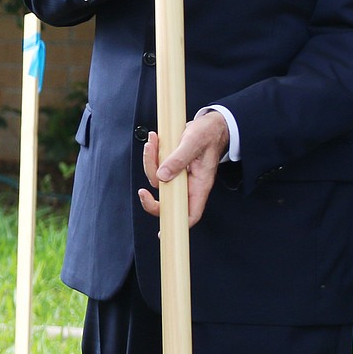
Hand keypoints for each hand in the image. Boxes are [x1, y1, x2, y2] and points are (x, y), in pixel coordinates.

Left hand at [138, 111, 228, 226]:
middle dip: (151, 197)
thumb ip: (179, 159)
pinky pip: (156, 165)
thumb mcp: (194, 142)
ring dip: (150, 161)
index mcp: (200, 185)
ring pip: (157, 179)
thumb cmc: (208, 133)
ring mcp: (179, 175)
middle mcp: (188, 184)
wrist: (210, 123)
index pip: (191, 213)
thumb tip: (162, 176)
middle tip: (141, 192)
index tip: (162, 230)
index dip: (177, 224)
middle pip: (167, 200)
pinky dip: (152, 153)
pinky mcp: (171, 165)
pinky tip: (154, 139)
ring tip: (153, 141)